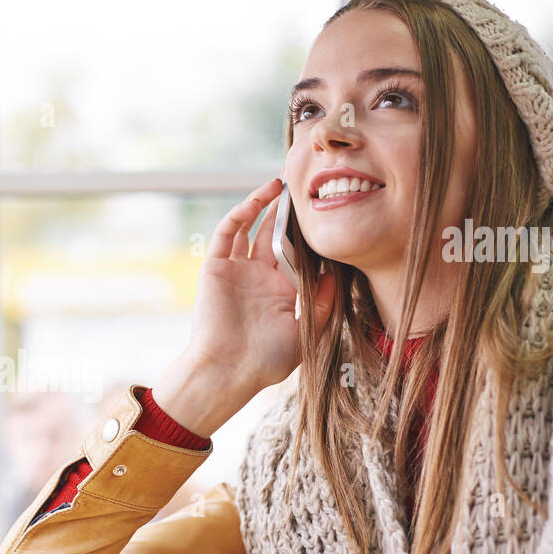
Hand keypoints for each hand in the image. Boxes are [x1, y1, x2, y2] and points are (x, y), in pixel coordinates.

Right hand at [185, 178, 338, 395]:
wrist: (229, 371)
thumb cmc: (266, 361)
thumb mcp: (307, 333)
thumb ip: (323, 303)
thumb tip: (337, 274)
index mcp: (279, 292)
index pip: (295, 252)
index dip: (307, 232)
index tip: (325, 210)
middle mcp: (257, 277)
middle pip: (273, 234)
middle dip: (286, 211)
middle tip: (303, 185)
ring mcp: (235, 271)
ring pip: (250, 228)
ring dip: (264, 204)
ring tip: (281, 182)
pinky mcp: (215, 267)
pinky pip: (228, 232)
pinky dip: (242, 212)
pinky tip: (261, 197)